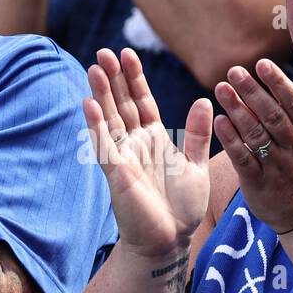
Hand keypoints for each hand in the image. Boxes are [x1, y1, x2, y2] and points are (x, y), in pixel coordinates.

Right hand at [83, 48, 212, 259]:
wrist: (170, 241)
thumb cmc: (181, 208)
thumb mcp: (196, 165)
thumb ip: (197, 134)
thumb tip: (204, 100)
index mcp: (154, 139)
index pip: (142, 101)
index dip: (134, 79)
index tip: (127, 53)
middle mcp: (135, 144)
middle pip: (121, 104)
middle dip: (114, 78)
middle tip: (105, 51)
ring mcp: (122, 157)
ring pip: (109, 119)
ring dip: (101, 94)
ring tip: (95, 67)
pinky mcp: (115, 173)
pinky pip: (103, 144)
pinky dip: (95, 124)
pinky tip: (88, 103)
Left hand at [214, 60, 292, 233]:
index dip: (278, 83)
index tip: (262, 64)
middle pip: (272, 115)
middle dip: (253, 92)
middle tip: (233, 71)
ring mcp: (277, 167)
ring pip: (256, 135)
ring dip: (238, 111)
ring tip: (221, 89)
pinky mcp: (259, 184)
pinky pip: (244, 160)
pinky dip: (232, 141)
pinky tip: (219, 121)